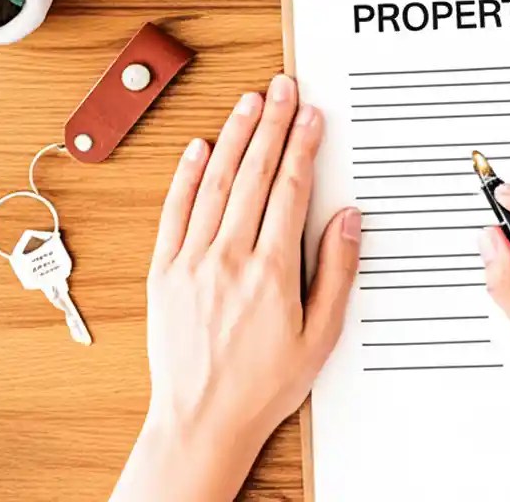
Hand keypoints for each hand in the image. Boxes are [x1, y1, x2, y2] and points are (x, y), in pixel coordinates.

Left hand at [111, 74, 359, 501]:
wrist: (201, 420)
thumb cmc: (262, 385)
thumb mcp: (319, 336)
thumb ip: (334, 273)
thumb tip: (345, 221)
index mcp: (271, 270)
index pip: (290, 189)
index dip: (302, 146)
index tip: (311, 117)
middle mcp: (229, 257)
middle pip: (254, 174)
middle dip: (273, 125)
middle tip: (283, 89)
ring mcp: (191, 261)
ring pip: (215, 183)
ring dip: (234, 137)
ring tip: (249, 103)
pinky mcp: (163, 271)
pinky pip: (174, 212)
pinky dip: (186, 176)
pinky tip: (198, 148)